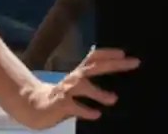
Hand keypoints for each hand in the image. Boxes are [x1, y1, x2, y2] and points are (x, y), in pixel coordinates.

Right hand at [16, 47, 139, 129]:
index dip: (109, 53)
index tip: (125, 53)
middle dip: (115, 64)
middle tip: (133, 63)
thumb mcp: (78, 86)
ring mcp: (66, 91)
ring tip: (113, 99)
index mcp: (79, 73)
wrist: (34, 105)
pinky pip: (74, 107)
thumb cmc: (62, 96)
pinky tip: (96, 114)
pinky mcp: (60, 105)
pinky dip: (85, 110)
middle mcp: (74, 78)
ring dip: (99, 92)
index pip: (95, 57)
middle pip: (95, 67)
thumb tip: (117, 84)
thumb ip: (94, 83)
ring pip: (83, 87)